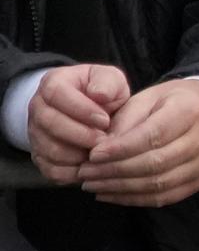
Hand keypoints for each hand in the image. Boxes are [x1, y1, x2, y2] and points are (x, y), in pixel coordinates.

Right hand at [23, 65, 129, 182]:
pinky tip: (91, 165)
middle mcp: (37, 108)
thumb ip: (107, 82)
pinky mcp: (40, 156)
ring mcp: (35, 134)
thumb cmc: (103, 92)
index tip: (105, 120)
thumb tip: (99, 94)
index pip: (56, 94)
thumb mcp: (110, 79)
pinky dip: (72, 171)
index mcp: (53, 83)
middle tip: (104, 139)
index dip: (81, 109)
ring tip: (100, 152)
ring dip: (77, 154)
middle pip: (50, 124)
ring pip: (49, 149)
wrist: (93, 110)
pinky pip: (50, 169)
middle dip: (81, 135)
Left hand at [77, 77, 198, 207]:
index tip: (92, 155)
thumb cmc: (163, 105)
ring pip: (158, 184)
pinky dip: (133, 199)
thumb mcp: (142, 100)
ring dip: (120, 188)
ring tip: (92, 184)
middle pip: (156, 162)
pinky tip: (110, 193)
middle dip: (115, 171)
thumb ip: (123, 123)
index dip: (120, 149)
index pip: (154, 135)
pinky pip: (164, 197)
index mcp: (191, 110)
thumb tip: (101, 152)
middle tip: (85, 173)